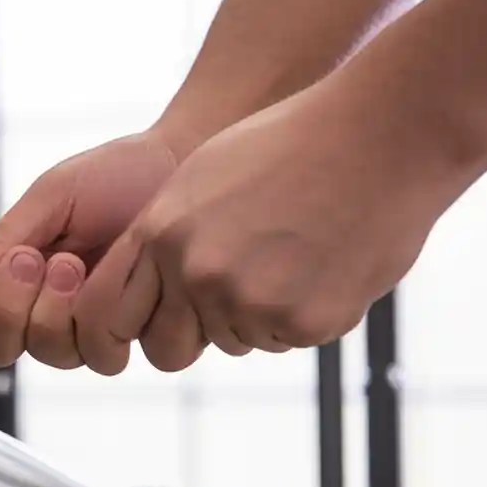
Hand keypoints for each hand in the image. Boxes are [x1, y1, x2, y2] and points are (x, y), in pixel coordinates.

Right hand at [0, 130, 179, 367]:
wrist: (185, 165)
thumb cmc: (117, 175)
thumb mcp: (50, 199)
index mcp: (11, 280)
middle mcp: (44, 312)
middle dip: (7, 309)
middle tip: (31, 260)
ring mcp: (89, 328)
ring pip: (53, 355)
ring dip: (57, 310)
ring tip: (77, 260)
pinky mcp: (135, 335)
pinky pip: (107, 355)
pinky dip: (106, 316)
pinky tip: (116, 276)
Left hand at [74, 87, 460, 373]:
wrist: (377, 136)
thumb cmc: (290, 148)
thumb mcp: (201, 180)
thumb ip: (168, 237)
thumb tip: (149, 290)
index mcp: (159, 233)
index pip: (109, 312)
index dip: (130, 325)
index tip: (151, 322)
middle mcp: (192, 272)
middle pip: (165, 349)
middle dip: (189, 340)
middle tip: (227, 306)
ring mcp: (245, 300)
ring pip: (235, 339)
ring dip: (258, 315)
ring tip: (296, 254)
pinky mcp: (300, 322)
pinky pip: (287, 339)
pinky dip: (305, 315)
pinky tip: (327, 264)